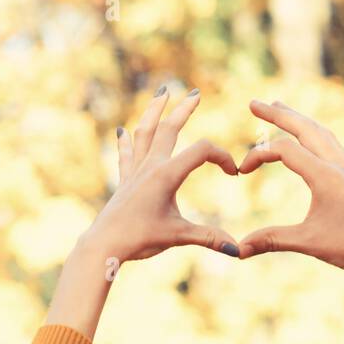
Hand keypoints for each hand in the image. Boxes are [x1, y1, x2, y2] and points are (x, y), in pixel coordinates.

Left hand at [81, 86, 239, 265]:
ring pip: (145, 132)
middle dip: (184, 109)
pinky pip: (127, 154)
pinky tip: (122, 130)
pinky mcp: (125, 182)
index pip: (202, 151)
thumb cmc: (140, 239)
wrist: (104, 245)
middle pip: (169, 128)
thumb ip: (209, 238)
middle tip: (195, 93)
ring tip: (161, 93)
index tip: (233, 173)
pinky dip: (127, 141)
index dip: (222, 157)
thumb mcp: (178, 237)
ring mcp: (135, 172)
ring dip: (154, 111)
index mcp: (166, 175)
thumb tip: (239, 250)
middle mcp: (150, 167)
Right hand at [237, 100, 343, 280]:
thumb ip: (272, 240)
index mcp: (324, 175)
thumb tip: (238, 250)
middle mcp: (338, 164)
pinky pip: (332, 144)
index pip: (284, 149)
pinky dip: (315, 133)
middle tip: (254, 103)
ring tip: (281, 108)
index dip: (257, 155)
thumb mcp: (309, 242)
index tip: (241, 171)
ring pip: (320, 132)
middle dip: (277, 114)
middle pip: (304, 127)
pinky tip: (311, 137)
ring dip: (298, 119)